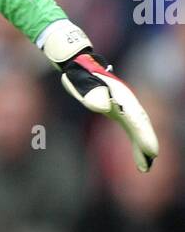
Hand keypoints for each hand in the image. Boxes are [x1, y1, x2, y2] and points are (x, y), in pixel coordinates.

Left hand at [41, 20, 157, 171]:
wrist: (79, 65)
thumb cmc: (79, 74)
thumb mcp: (81, 81)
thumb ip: (91, 93)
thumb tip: (103, 107)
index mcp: (119, 94)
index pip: (134, 117)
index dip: (143, 134)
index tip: (152, 150)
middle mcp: (126, 101)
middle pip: (140, 123)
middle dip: (146, 141)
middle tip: (152, 158)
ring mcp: (124, 106)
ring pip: (138, 128)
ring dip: (143, 146)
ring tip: (146, 167)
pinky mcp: (120, 112)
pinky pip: (132, 130)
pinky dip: (137, 144)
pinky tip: (141, 161)